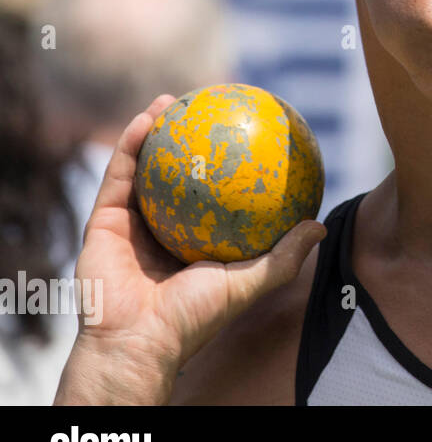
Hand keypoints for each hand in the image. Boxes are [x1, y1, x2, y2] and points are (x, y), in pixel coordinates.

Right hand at [54, 94, 325, 403]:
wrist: (136, 341)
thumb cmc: (194, 318)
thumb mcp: (250, 284)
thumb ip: (284, 257)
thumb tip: (319, 226)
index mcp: (194, 242)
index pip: (215, 197)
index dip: (229, 167)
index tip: (248, 136)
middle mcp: (163, 229)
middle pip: (178, 176)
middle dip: (189, 141)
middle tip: (209, 109)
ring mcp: (131, 223)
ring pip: (143, 168)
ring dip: (154, 131)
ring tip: (172, 101)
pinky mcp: (102, 220)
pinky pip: (118, 174)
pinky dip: (128, 145)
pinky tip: (144, 119)